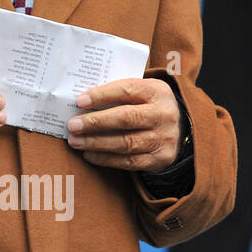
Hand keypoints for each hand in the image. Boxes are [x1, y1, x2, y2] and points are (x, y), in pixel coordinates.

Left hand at [67, 77, 181, 171]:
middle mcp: (163, 115)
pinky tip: (89, 155)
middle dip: (96, 122)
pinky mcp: (160, 158)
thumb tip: (81, 102)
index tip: (80, 101)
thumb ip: (116, 92)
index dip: (102, 95)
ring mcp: (164, 138)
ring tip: (76, 141)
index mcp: (156, 92)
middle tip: (73, 125)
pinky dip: (106, 159)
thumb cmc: (146, 105)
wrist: (178, 127)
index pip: (127, 90)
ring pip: (126, 142)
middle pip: (126, 118)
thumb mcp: (140, 91)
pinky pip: (129, 161)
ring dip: (96, 143)